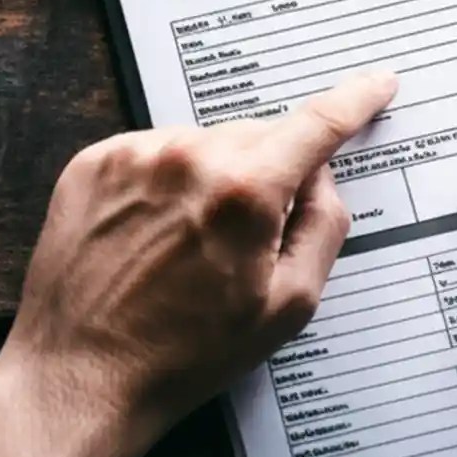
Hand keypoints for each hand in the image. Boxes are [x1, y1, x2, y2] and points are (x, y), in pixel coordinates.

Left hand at [0, 71, 397, 456]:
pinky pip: (157, 152)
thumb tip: (322, 179)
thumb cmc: (182, 352)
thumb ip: (324, 227)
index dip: (356, 99)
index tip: (375, 82)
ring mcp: (134, 155)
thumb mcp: (288, 304)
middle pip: (260, 137)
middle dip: (271, 174)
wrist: (80, 374)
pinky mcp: (94, 163)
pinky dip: (168, 181)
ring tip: (190, 247)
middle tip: (250, 240)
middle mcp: (187, 158)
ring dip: (215, 177)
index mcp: (244, 191)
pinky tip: (156, 235)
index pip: (318, 123)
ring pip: (206, 143)